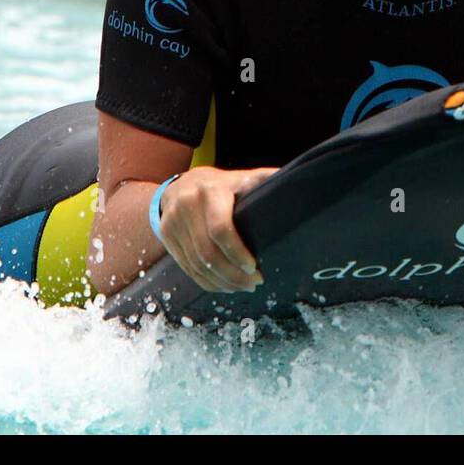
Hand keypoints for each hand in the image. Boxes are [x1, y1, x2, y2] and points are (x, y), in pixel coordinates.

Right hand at [157, 166, 277, 292]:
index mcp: (210, 191)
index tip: (254, 267)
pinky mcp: (167, 238)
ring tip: (243, 287)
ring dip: (222, 281)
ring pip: (197, 264)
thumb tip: (296, 181)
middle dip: (233, 274)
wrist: (176, 186)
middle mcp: (188, 207)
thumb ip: (263, 180)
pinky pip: (188, 268)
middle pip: (208, 252)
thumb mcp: (239, 177)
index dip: (237, 252)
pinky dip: (207, 281)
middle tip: (254, 283)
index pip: (221, 228)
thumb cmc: (217, 185)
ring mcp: (173, 224)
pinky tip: (224, 286)